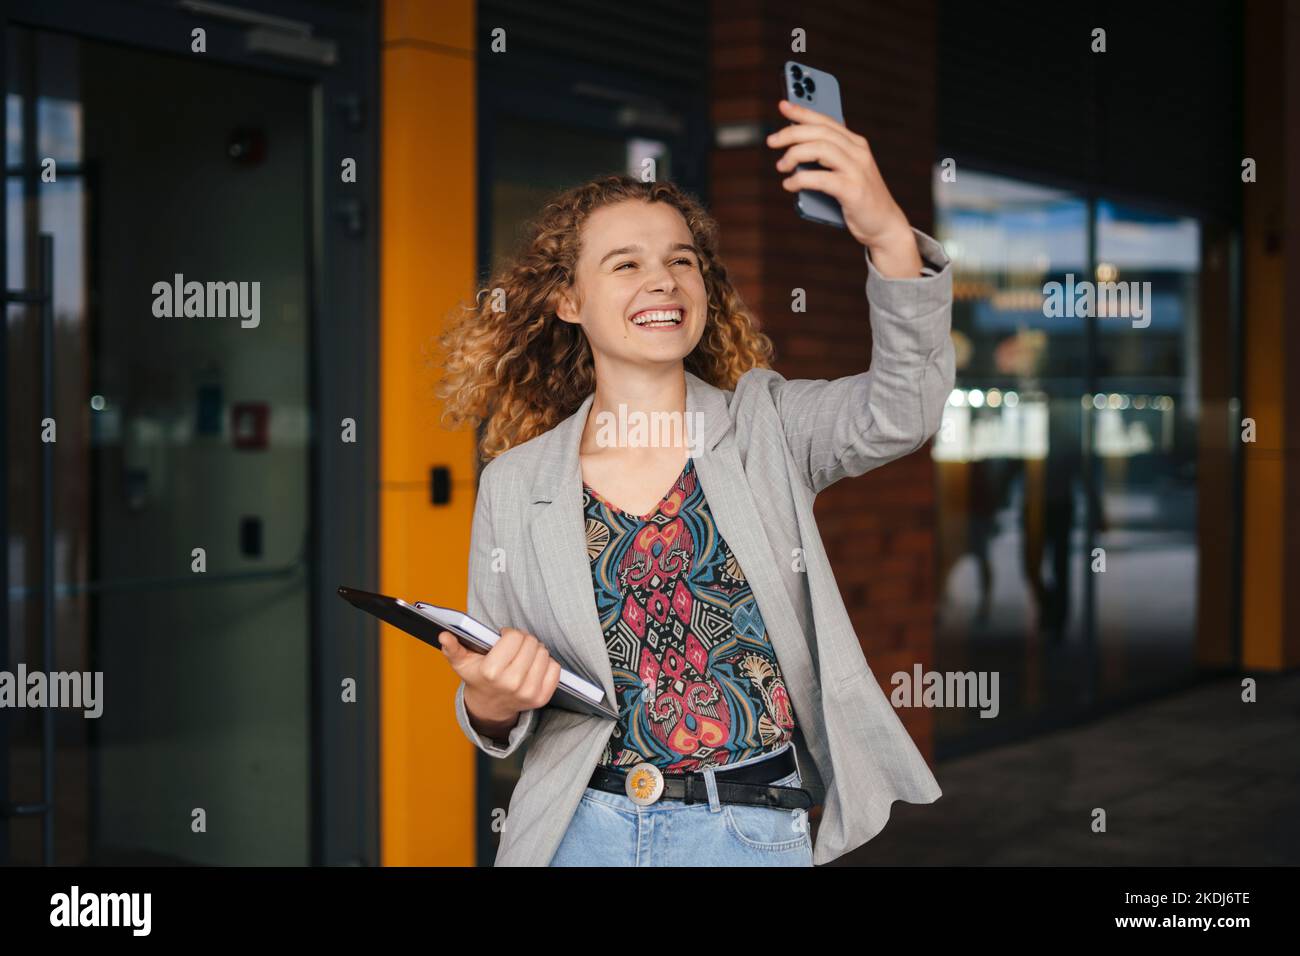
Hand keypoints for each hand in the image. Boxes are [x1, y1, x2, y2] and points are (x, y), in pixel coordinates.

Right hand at [439, 625, 561, 721]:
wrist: (490, 705)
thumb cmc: (477, 677)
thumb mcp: (462, 662)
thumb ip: (452, 648)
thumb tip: (444, 635)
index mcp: (491, 672)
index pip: (514, 637)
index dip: (509, 633)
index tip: (503, 637)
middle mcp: (511, 684)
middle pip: (531, 643)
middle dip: (523, 640)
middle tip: (514, 646)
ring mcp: (528, 693)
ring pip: (544, 653)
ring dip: (535, 650)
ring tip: (523, 655)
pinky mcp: (541, 698)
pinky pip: (555, 668)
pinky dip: (547, 663)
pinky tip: (533, 666)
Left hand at [767, 98, 921, 276]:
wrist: (884, 224)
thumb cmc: (858, 198)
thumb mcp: (845, 171)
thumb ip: (828, 157)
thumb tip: (797, 147)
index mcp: (856, 143)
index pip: (826, 121)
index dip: (803, 112)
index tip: (783, 105)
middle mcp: (858, 152)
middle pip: (820, 132)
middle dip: (791, 133)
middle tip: (772, 141)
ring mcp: (857, 170)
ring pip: (820, 150)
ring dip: (795, 155)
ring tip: (781, 166)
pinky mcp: (853, 190)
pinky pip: (821, 179)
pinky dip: (801, 180)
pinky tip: (790, 185)